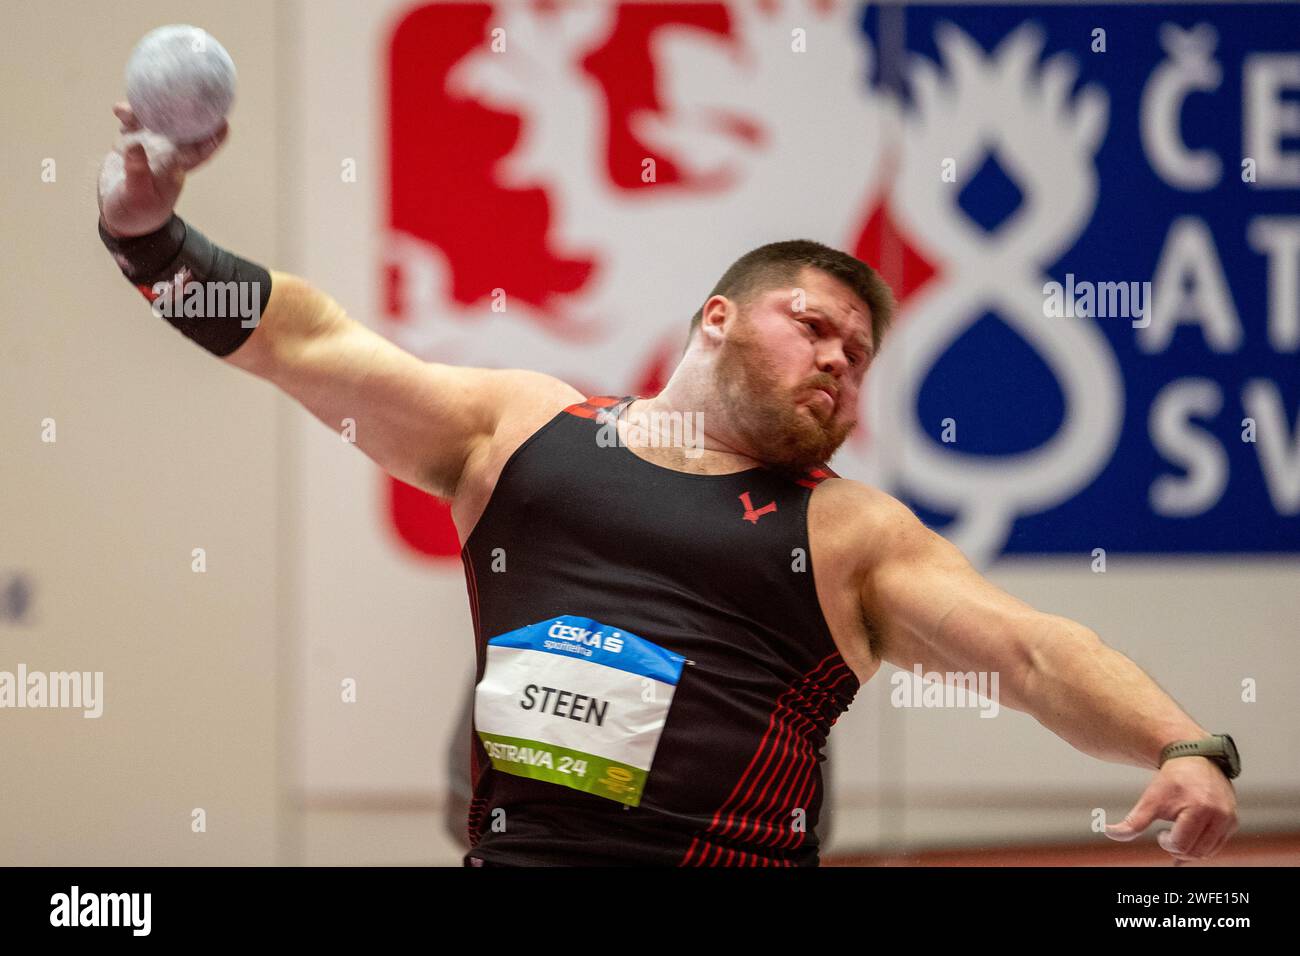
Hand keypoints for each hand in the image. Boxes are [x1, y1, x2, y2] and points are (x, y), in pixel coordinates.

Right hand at [97, 102, 228, 237]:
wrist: (119, 216)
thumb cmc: (136, 212)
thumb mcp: (136, 195)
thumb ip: (137, 172)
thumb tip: (137, 146)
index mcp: (176, 168)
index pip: (201, 150)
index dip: (214, 136)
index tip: (224, 121)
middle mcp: (167, 154)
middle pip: (182, 127)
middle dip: (188, 109)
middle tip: (191, 87)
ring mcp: (149, 147)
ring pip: (156, 120)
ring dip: (152, 106)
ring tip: (143, 95)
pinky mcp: (130, 144)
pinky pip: (132, 123)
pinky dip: (128, 114)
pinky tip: (119, 109)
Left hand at [1104, 756, 1237, 862]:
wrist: (1194, 759)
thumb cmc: (1171, 781)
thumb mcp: (1150, 800)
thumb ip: (1133, 821)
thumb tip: (1109, 833)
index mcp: (1199, 810)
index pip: (1181, 844)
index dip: (1167, 843)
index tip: (1161, 833)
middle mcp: (1219, 815)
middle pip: (1196, 851)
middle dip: (1178, 848)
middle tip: (1168, 836)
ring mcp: (1229, 819)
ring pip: (1208, 852)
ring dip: (1191, 849)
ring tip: (1179, 834)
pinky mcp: (1233, 821)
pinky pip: (1218, 845)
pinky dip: (1203, 846)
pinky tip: (1189, 839)